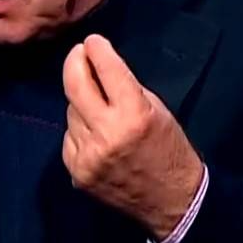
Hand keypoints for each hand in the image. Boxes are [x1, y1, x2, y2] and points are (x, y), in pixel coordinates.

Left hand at [62, 34, 203, 240]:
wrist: (173, 202)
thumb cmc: (170, 149)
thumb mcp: (157, 110)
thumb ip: (127, 89)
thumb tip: (99, 68)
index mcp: (133, 115)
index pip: (107, 70)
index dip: (97, 49)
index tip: (93, 40)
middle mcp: (106, 134)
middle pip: (74, 85)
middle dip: (74, 62)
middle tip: (78, 53)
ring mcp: (88, 155)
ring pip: (70, 111)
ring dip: (81, 102)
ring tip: (98, 104)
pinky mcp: (77, 172)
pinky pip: (69, 137)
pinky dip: (79, 129)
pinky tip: (95, 133)